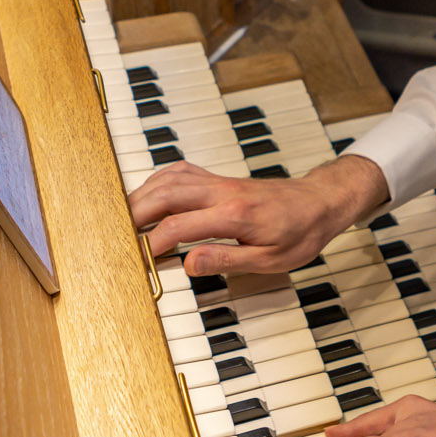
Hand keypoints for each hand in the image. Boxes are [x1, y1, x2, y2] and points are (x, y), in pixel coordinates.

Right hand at [128, 154, 388, 273]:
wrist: (320, 203)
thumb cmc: (300, 232)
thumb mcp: (270, 259)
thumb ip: (227, 260)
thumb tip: (189, 264)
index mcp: (235, 215)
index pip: (179, 226)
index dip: (153, 244)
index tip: (139, 260)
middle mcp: (223, 192)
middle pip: (166, 194)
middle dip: (135, 214)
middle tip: (115, 236)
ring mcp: (219, 182)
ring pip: (169, 178)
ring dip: (142, 196)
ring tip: (124, 219)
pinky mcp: (219, 179)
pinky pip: (181, 172)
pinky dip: (158, 182)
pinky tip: (150, 197)